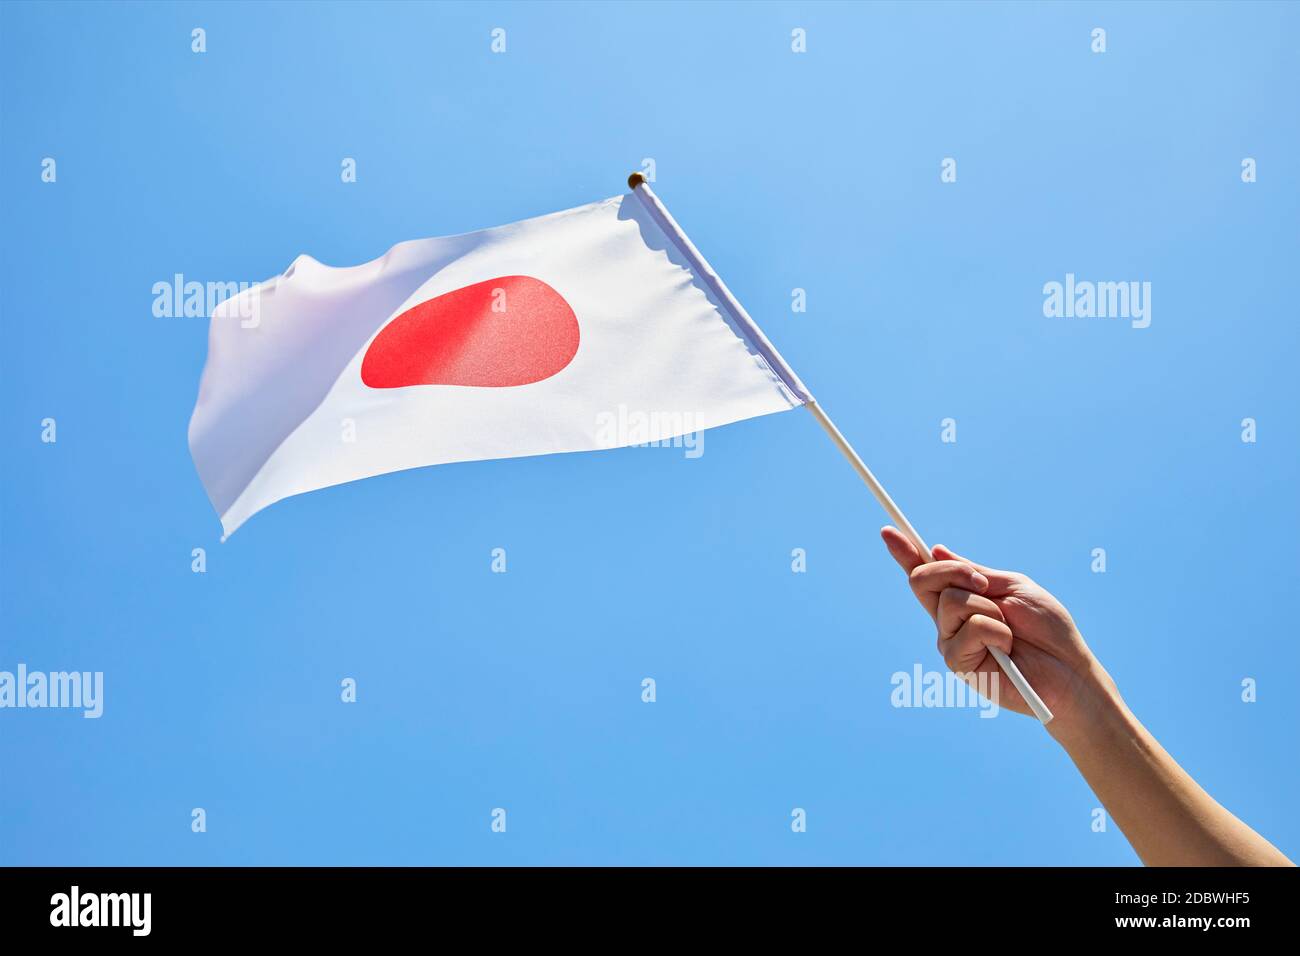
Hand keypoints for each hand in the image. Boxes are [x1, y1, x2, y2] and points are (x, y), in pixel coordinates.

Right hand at [879, 527, 1117, 729]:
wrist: (1069, 671)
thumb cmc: (1048, 630)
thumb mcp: (1013, 588)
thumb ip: (975, 572)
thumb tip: (935, 551)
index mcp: (962, 599)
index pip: (925, 573)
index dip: (905, 553)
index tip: (888, 531)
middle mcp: (949, 620)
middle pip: (923, 580)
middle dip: (954, 571)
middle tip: (985, 583)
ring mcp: (951, 641)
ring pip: (951, 602)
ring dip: (989, 608)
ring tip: (1010, 630)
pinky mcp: (958, 663)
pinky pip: (970, 627)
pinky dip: (997, 631)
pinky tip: (1008, 647)